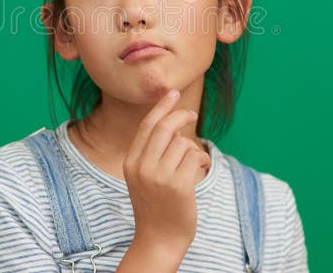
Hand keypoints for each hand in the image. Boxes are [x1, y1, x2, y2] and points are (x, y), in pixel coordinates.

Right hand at [122, 90, 211, 255]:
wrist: (158, 239)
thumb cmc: (156, 206)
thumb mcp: (143, 177)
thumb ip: (151, 152)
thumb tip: (171, 122)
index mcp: (131, 162)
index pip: (147, 126)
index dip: (161, 107)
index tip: (172, 93)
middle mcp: (142, 167)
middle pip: (165, 128)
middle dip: (181, 116)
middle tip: (192, 113)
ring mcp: (159, 176)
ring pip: (183, 143)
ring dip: (193, 148)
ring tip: (193, 163)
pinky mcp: (179, 185)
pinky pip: (195, 157)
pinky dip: (201, 159)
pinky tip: (199, 170)